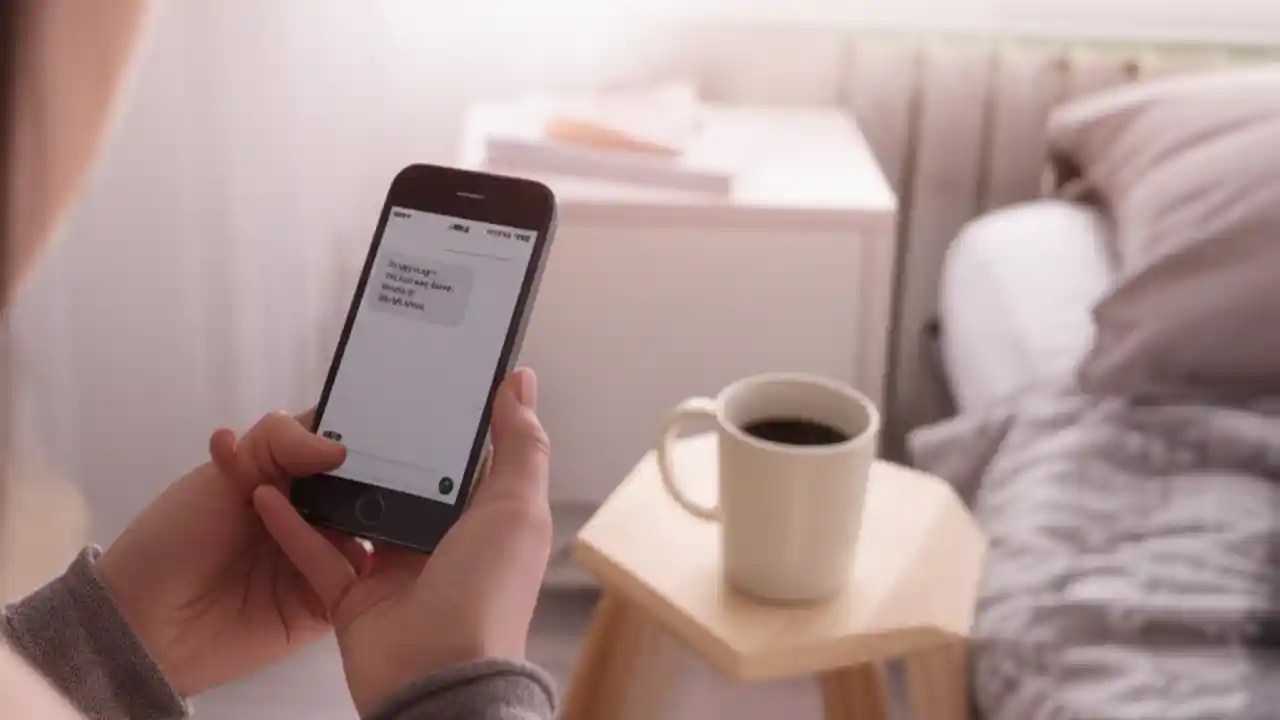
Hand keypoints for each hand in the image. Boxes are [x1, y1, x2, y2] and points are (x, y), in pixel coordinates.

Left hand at [96, 410, 367, 696]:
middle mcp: (312, 513)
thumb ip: (278, 443)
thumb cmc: (174, 540)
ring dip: (368, 518)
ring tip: (366, 508)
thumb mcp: (220, 474)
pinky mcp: (327, 601)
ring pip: (369, 531)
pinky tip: (356, 547)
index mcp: (287, 476)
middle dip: (379, 477)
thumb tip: (340, 448)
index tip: (384, 422)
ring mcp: (322, 558)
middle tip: (393, 468)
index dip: (362, 432)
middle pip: (365, 487)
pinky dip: (355, 562)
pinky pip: (354, 577)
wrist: (146, 623)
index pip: (339, 444)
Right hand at [254, 368, 551, 714]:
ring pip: (353, 511)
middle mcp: (441, 542)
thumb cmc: (486, 597)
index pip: (461, 457)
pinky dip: (289, 524)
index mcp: (484, 518)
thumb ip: (520, 443)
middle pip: (403, 480)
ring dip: (326, 479)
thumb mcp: (517, 508)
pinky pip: (314, 551)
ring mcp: (395, 569)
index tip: (418, 376)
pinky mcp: (353, 595)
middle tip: (346, 402)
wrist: (436, 677)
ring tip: (301, 437)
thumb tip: (521, 381)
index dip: (442, 419)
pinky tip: (266, 490)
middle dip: (376, 444)